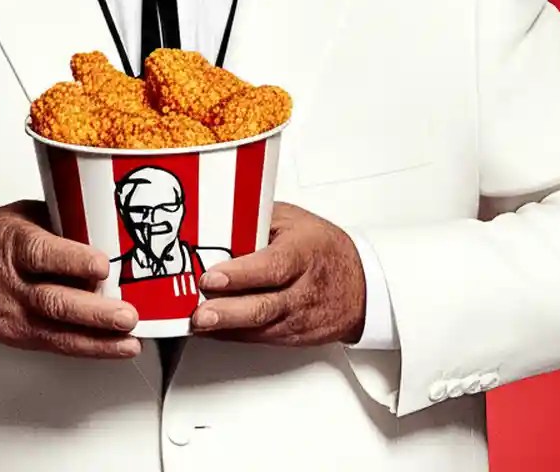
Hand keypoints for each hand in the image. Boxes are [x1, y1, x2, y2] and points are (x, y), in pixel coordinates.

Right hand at [0, 200, 140, 357]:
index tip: (102, 266)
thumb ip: (62, 222)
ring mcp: (17, 316)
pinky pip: (60, 346)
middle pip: (54, 301)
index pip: (42, 254)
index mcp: (14, 244)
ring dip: (99, 339)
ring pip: (58, 332)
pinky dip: (92, 349)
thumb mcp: (22, 216)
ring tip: (129, 339)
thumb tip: (109, 226)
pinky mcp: (24, 337)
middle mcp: (14, 284)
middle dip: (94, 312)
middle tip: (126, 314)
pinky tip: (117, 347)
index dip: (73, 261)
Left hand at [191, 202, 365, 345]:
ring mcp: (298, 319)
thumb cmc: (324, 250)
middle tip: (199, 313)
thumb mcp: (294, 221)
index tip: (211, 278)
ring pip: (259, 329)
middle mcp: (302, 291)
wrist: (361, 287)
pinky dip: (232, 335)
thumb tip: (218, 221)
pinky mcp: (292, 337)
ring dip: (225, 328)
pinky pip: (258, 339)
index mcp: (303, 255)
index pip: (272, 267)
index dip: (240, 275)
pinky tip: (212, 330)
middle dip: (227, 312)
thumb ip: (257, 220)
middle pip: (263, 307)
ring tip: (198, 324)